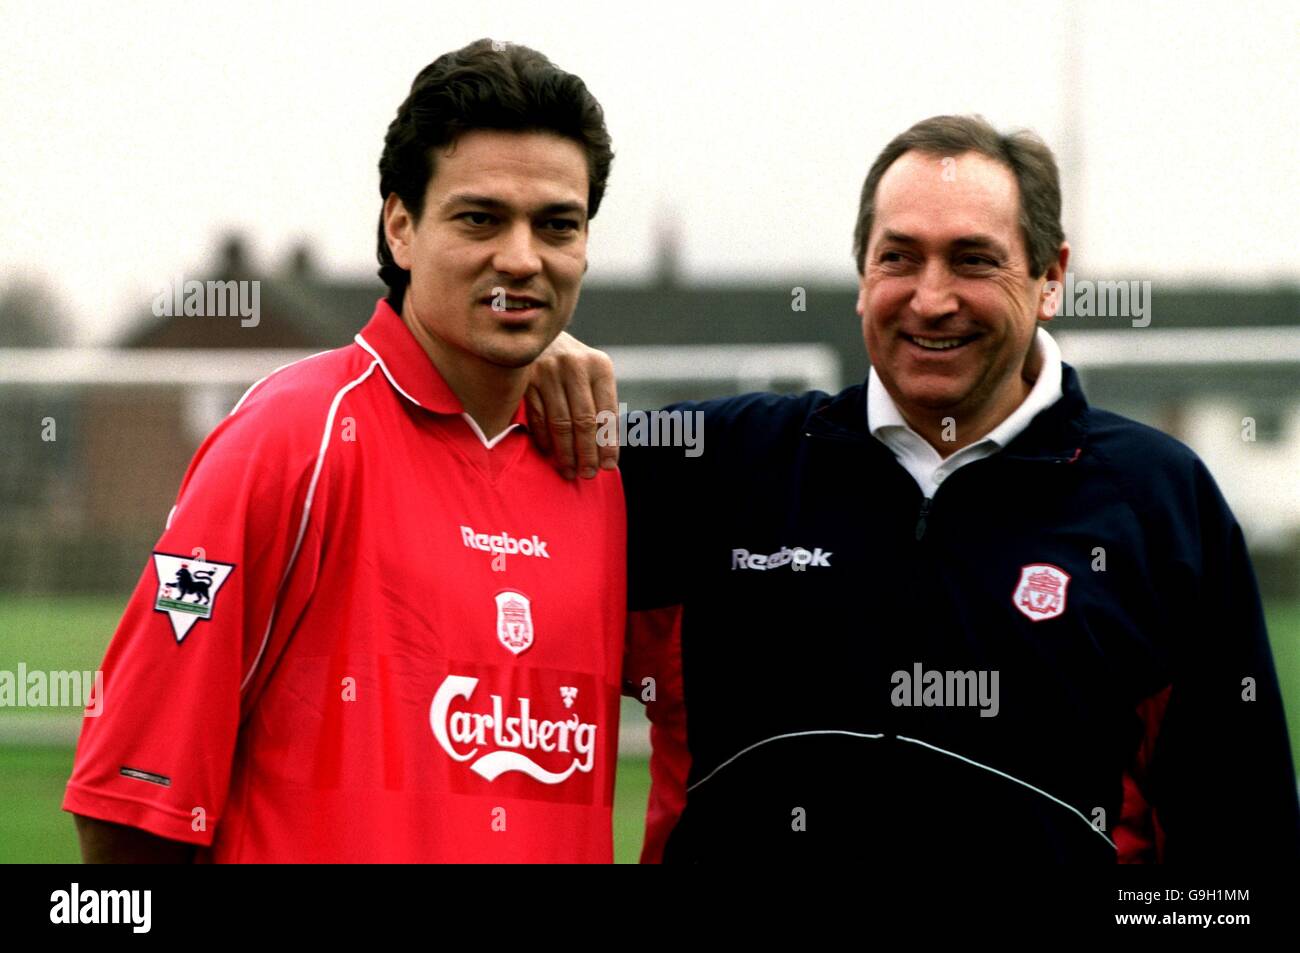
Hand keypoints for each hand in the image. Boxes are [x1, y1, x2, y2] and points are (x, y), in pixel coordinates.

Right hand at [525, 331, 618, 478]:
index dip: (608, 444)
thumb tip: (607, 452)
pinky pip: (537, 417)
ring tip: (570, 471)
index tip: (607, 466)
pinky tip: (550, 453)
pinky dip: (544, 439)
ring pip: (560, 423)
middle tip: (587, 475)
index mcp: (600, 366)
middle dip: (587, 453)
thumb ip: (601, 404)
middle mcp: (575, 365)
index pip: (607, 413)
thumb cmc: (573, 364)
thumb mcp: (593, 374)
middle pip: (584, 421)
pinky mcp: (525, 378)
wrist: (537, 332)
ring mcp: (548, 371)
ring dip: (566, 453)